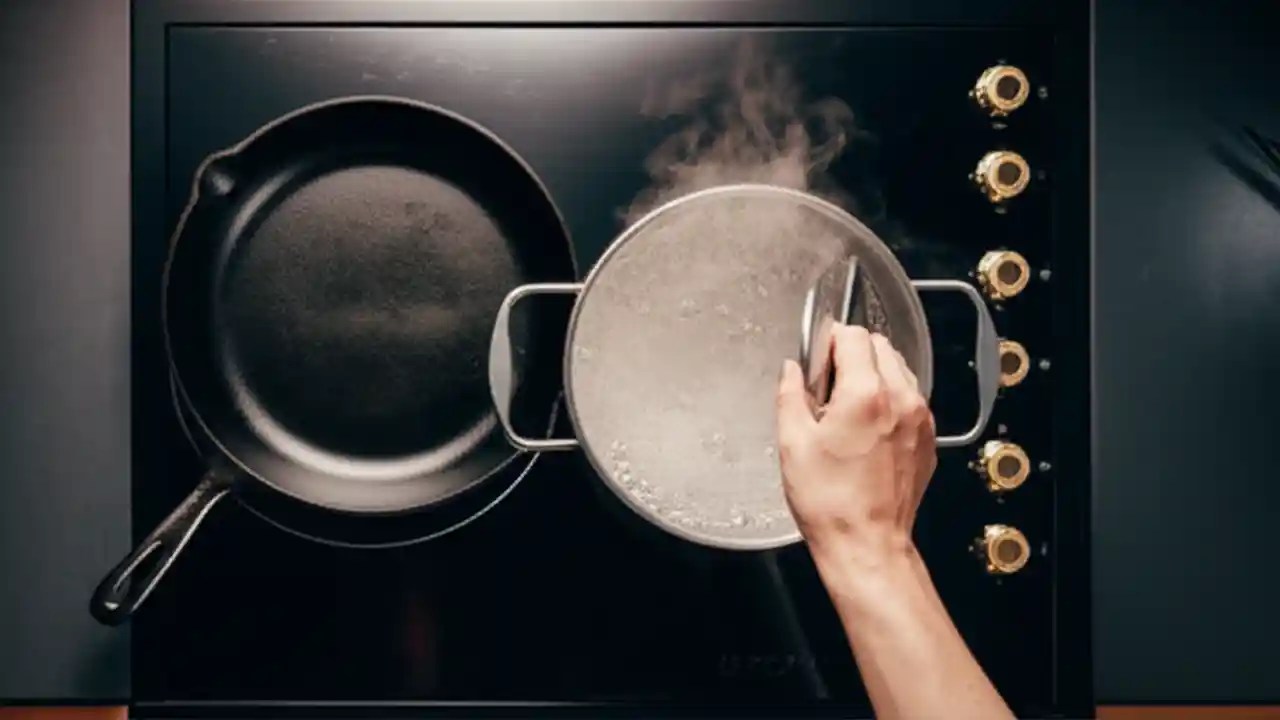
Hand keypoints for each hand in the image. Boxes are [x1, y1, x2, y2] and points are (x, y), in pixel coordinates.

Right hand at [775, 325, 937, 572]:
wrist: (867, 545)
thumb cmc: (829, 502)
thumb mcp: (792, 444)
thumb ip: (790, 395)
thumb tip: (791, 370)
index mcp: (866, 393)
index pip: (853, 335)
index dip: (829, 342)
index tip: (816, 361)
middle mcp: (902, 398)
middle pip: (881, 347)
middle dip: (853, 355)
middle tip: (827, 387)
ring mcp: (920, 419)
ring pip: (899, 370)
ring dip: (874, 375)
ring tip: (847, 411)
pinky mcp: (928, 439)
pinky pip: (910, 400)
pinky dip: (890, 401)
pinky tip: (867, 430)